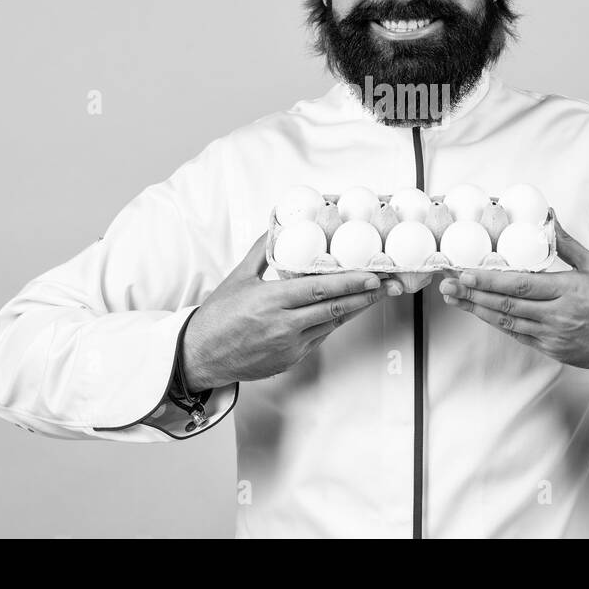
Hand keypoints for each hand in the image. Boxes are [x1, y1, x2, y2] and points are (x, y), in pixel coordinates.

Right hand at [182, 232, 402, 390]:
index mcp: (271, 300)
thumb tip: (276, 228)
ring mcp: (289, 346)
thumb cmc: (216, 317)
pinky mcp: (290, 360)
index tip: (372, 274)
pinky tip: (346, 311)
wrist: (199, 356)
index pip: (319, 289)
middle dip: (365, 295)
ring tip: (376, 295)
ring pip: (331, 324)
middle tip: (389, 284)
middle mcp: (283, 325)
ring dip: (355, 309)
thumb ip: (261, 252)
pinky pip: (318, 338)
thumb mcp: (238, 277)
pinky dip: (333, 322)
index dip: (350, 282)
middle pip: (334, 307)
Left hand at [437, 218, 588, 371]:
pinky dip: (499, 324)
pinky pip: (520, 336)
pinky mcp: (554, 351)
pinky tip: (482, 314)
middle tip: (447, 285)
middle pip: (507, 305)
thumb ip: (567, 244)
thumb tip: (548, 218)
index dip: (488, 279)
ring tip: (455, 299)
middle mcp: (559, 316)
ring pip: (508, 323)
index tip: (465, 272)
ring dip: (478, 310)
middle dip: (473, 294)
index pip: (520, 284)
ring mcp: (555, 337)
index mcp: (570, 291)